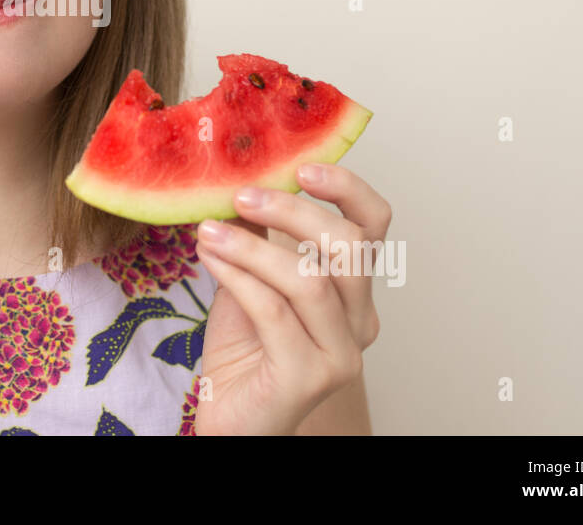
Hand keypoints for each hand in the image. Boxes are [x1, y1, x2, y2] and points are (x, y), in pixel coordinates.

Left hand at [192, 163, 390, 434]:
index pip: (373, 227)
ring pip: (311, 280)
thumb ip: (255, 233)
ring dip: (253, 246)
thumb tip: (241, 175)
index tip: (302, 166)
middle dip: (292, 211)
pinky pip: (275, 312)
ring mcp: (341, 353)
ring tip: (210, 229)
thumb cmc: (243, 352)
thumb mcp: (249, 277)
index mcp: (353, 292)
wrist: (229, 418)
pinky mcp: (310, 378)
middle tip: (242, 195)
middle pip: (349, 247)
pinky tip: (209, 258)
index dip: (347, 188)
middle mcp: (359, 321)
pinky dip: (238, 276)